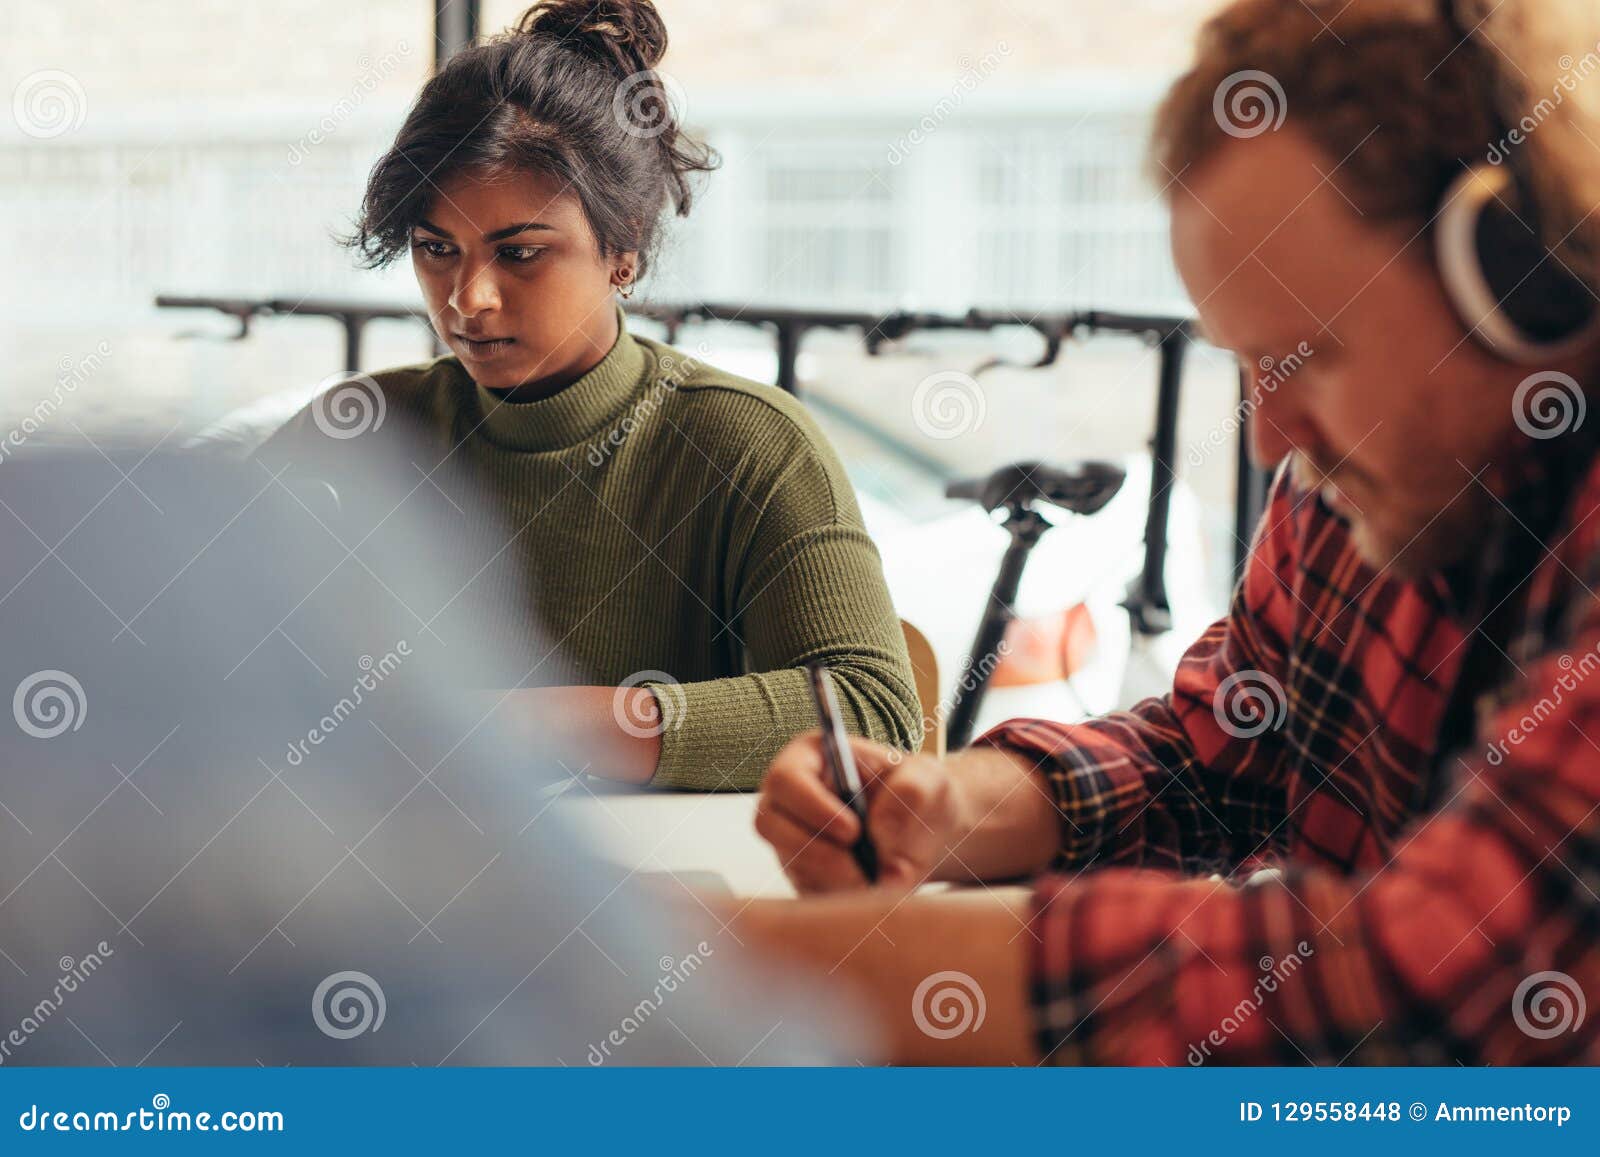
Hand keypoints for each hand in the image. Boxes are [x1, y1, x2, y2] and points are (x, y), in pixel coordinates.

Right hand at [755, 732, 965, 893]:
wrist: (925, 830)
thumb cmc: (920, 793)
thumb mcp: (928, 779)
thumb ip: (911, 791)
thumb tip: (879, 828)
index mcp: (810, 759)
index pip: (786, 780)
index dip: (812, 807)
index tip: (853, 831)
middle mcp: (789, 799)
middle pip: (771, 825)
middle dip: (819, 854)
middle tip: (864, 871)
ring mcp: (790, 838)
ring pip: (791, 864)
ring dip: (836, 881)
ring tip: (880, 880)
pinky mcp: (801, 874)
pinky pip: (805, 893)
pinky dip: (840, 899)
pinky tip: (872, 890)